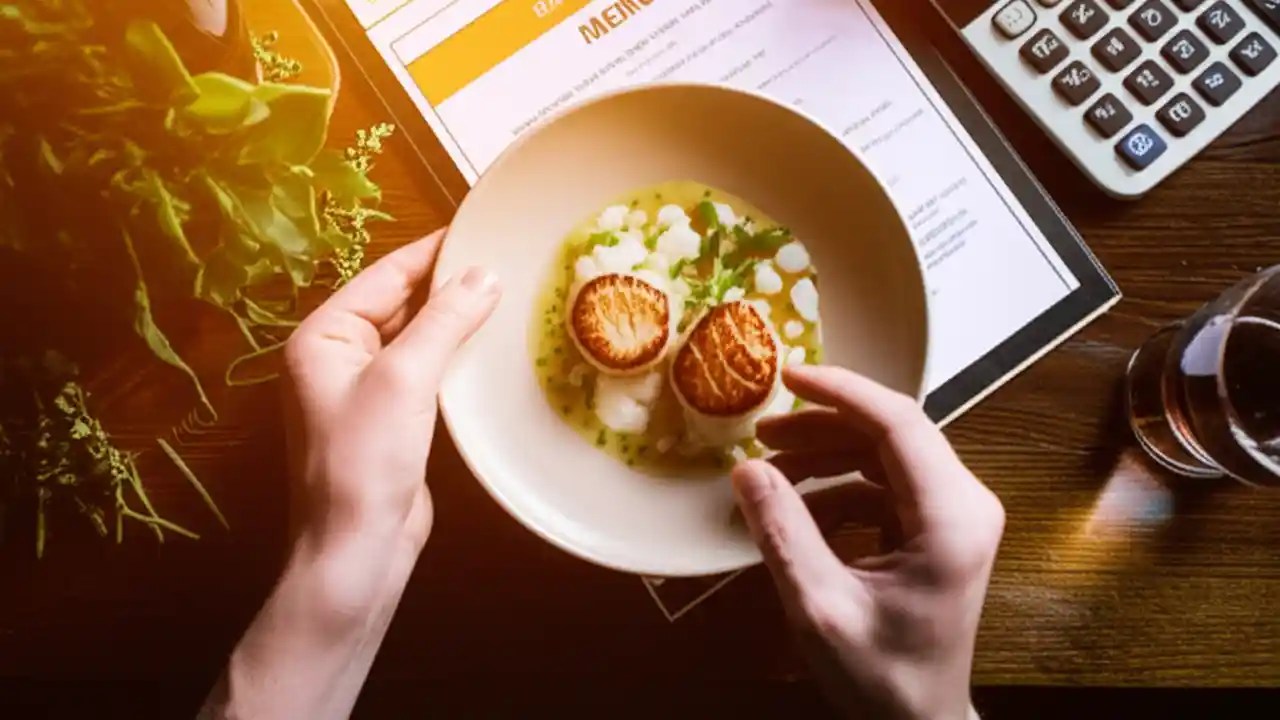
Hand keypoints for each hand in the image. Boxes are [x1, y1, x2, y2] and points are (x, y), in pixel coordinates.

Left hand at [283, 228, 497, 559]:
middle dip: (447, 285)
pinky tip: (488, 349)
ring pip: (415, 339)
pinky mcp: (391, 421)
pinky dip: (454, 357)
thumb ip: (444, 320)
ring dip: (454, 321)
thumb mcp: (405, 378)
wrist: (357, 549)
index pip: (384, 276)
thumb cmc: (365, 461)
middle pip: (399, 304)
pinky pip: (425, 372)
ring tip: (505, 295)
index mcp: (322, 337)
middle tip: (503, 260)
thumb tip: (485, 274)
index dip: (431, 251)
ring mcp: (363, 391)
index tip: (477, 228)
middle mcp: (336, 358)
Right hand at [733, 365, 1003, 719]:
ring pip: (885, 454)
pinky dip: (837, 487)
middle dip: (822, 425)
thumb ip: (782, 533)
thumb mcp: (819, 607)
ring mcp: (955, 516)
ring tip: (769, 470)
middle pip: (892, 432)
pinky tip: (797, 510)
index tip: (789, 376)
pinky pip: (883, 484)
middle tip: (762, 432)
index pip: (899, 423)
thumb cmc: (881, 677)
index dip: (841, 391)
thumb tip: (746, 471)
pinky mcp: (938, 529)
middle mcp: (965, 505)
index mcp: (951, 518)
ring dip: (826, 454)